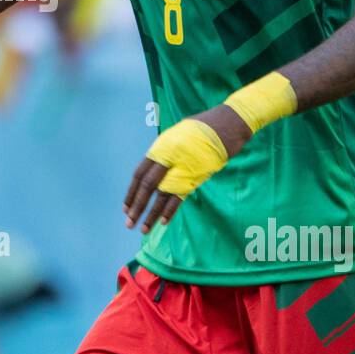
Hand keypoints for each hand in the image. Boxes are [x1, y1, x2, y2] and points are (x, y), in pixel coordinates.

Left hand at [123, 105, 252, 232]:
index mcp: (161, 148)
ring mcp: (182, 167)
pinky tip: (162, 223)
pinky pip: (180, 196)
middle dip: (137, 206)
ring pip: (162, 195)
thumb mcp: (177, 135)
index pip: (139, 173)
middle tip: (129, 223)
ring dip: (151, 214)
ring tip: (143, 229)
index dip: (131, 192)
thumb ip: (166, 152)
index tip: (126, 207)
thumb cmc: (203, 127)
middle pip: (147, 186)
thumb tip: (157, 167)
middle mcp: (168, 158)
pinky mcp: (197, 175)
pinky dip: (170, 210)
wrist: (228, 124)